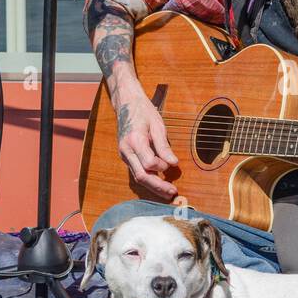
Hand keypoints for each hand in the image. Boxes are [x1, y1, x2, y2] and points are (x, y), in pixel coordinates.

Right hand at [114, 82, 178, 197]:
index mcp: (134, 140)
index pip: (149, 163)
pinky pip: (136, 172)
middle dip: (158, 187)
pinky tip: (159, 185)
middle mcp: (126, 151)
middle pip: (141, 176)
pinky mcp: (126, 157)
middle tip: (173, 193)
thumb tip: (173, 163)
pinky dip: (148, 180)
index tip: (173, 163)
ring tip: (168, 193)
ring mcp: (124, 155)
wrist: (126, 104)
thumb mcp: (157, 125)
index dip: (162, 166)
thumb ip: (164, 146)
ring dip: (153, 187)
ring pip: (138, 177)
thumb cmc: (144, 112)